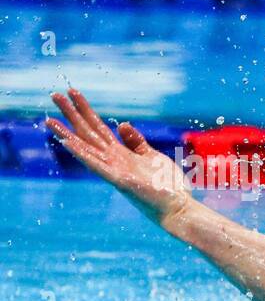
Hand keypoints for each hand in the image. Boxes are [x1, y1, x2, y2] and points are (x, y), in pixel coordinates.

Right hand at [46, 89, 191, 224]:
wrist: (179, 208)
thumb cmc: (168, 185)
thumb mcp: (152, 156)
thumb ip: (136, 142)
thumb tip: (122, 124)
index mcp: (121, 154)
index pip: (99, 127)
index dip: (86, 109)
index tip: (72, 92)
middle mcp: (114, 161)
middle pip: (88, 133)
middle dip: (71, 114)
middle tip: (54, 95)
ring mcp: (115, 171)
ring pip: (87, 148)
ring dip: (67, 134)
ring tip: (49, 120)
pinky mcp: (120, 181)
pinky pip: (98, 166)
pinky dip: (83, 155)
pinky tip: (68, 144)